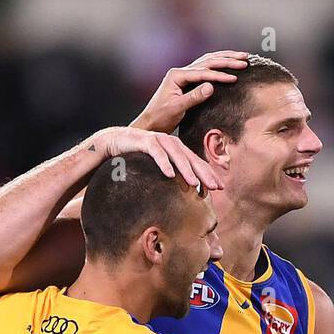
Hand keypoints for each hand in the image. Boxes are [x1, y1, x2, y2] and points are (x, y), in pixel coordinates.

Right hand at [86, 126, 221, 192]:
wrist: (113, 141)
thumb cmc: (136, 157)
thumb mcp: (157, 166)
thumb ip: (170, 174)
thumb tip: (182, 193)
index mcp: (176, 148)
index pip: (196, 161)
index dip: (208, 173)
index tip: (220, 187)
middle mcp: (170, 142)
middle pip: (191, 158)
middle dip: (204, 173)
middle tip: (216, 187)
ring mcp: (157, 140)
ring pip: (176, 154)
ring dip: (186, 169)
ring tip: (194, 184)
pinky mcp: (144, 140)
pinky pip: (156, 152)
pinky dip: (163, 163)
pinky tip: (170, 175)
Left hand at [132, 50, 251, 132]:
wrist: (150, 124)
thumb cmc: (161, 118)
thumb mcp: (177, 108)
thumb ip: (194, 97)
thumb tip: (211, 86)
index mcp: (177, 75)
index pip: (203, 72)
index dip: (219, 74)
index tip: (235, 77)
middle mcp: (180, 71)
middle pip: (207, 61)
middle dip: (227, 60)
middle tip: (244, 60)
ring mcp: (183, 75)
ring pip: (207, 61)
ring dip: (224, 58)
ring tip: (241, 57)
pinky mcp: (187, 81)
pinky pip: (205, 69)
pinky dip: (218, 65)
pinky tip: (227, 63)